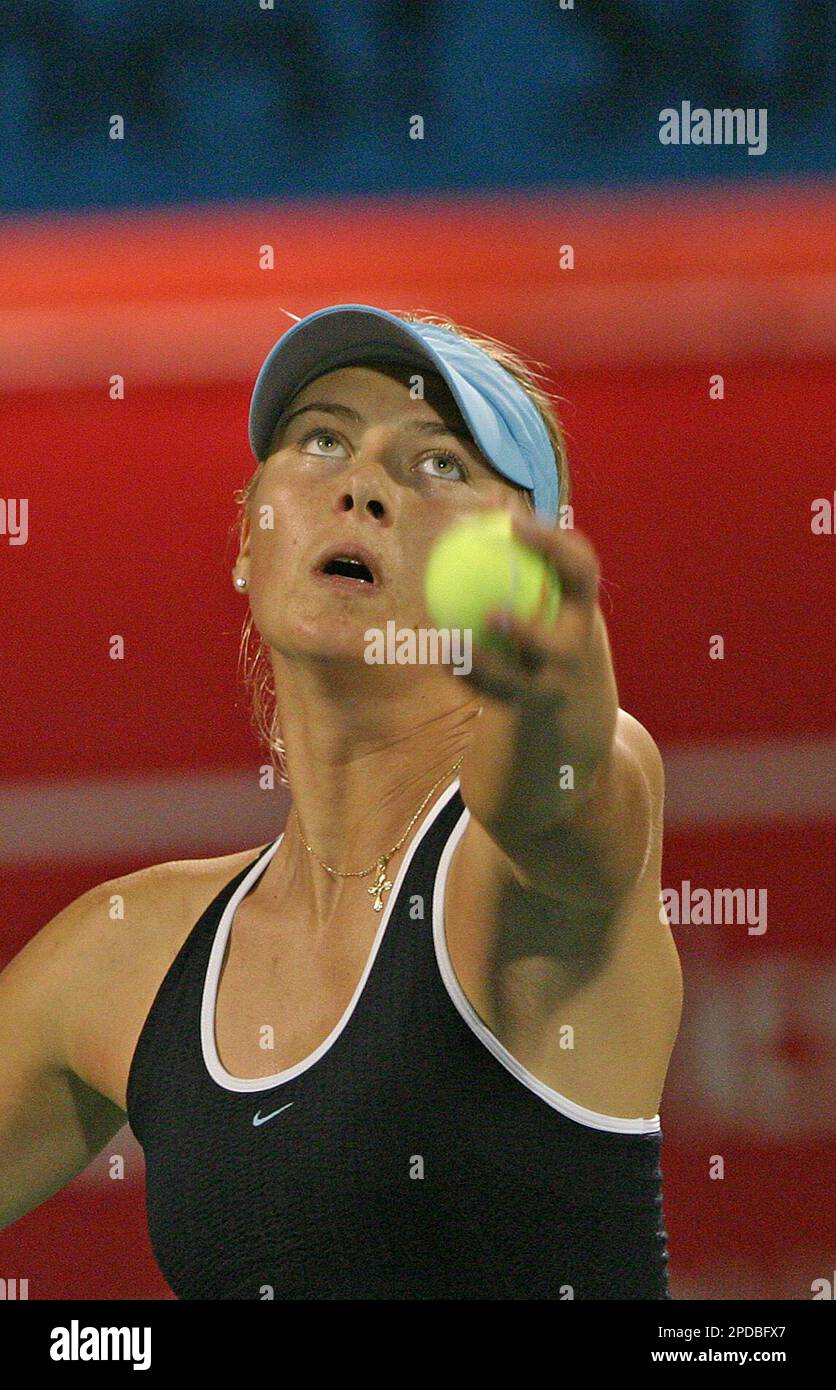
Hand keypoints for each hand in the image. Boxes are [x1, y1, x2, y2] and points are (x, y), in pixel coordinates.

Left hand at [457, 512, 602, 707]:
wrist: (572, 696)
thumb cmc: (548, 618)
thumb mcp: (549, 587)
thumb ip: (523, 551)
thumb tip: (485, 501)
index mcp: (582, 607)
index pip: (581, 570)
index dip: (553, 545)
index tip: (514, 523)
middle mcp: (577, 648)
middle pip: (560, 645)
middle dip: (530, 632)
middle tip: (491, 612)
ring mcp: (556, 684)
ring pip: (522, 681)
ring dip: (486, 666)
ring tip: (455, 643)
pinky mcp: (532, 707)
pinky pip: (496, 692)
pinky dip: (468, 674)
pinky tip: (441, 655)